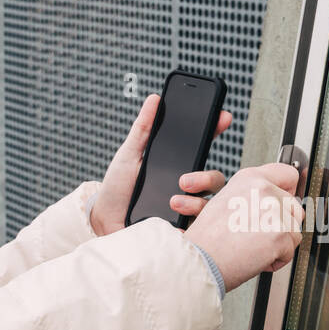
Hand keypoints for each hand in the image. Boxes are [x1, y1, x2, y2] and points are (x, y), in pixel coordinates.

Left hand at [89, 93, 232, 235]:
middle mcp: (188, 188)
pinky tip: (175, 214)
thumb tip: (154, 99)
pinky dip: (191, 217)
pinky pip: (202, 224)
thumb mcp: (129, 155)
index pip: (204, 147)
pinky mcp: (185, 230)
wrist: (105, 221)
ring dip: (196, 200)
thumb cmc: (117, 189)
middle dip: (207, 177)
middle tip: (184, 179)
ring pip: (213, 203)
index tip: (223, 117)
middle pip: (216, 179)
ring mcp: (188, 209)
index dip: (216, 131)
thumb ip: (144, 129)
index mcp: (178, 166)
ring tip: (172, 200)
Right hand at [183, 162, 303, 293]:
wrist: (200, 260)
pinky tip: (256, 257)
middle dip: (282, 225)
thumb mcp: (224, 203)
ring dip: (278, 244)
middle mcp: (263, 188)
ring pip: (294, 230)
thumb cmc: (206, 240)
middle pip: (294, 207)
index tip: (288, 199)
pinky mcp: (281, 231)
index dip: (289, 190)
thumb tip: (273, 205)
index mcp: (250, 178)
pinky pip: (290, 250)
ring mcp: (273, 209)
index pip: (287, 174)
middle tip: (261, 236)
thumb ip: (252, 198)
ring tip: (254, 247)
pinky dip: (276, 260)